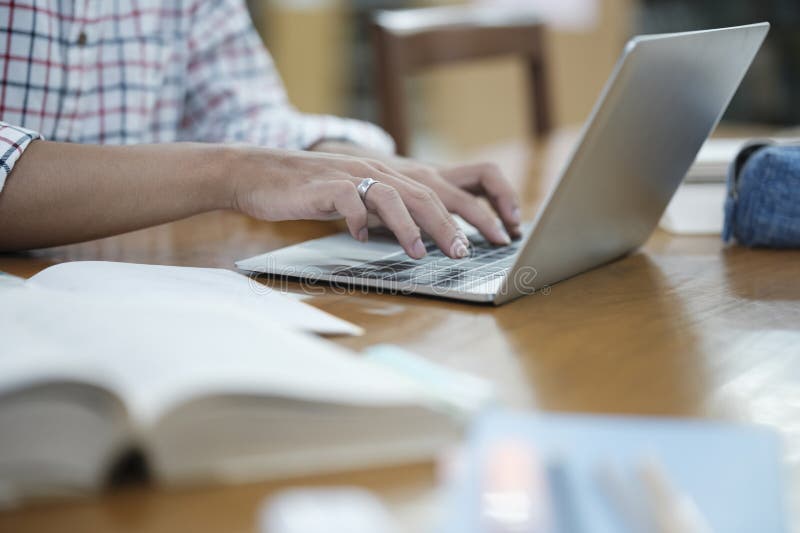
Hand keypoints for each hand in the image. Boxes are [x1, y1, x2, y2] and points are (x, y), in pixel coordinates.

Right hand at [229, 146, 470, 259]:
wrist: (259, 173)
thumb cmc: (308, 192)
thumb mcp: (354, 201)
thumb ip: (382, 212)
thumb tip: (413, 236)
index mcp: (386, 176)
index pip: (434, 194)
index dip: (461, 217)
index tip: (479, 243)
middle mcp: (374, 171)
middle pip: (424, 195)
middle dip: (449, 225)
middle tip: (463, 253)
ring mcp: (349, 176)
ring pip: (393, 196)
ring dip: (411, 225)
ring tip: (421, 252)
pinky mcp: (324, 186)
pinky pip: (348, 201)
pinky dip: (357, 220)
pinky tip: (358, 238)